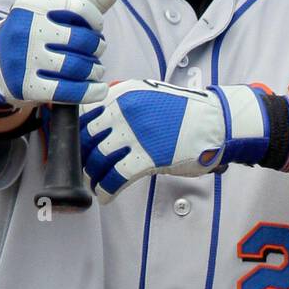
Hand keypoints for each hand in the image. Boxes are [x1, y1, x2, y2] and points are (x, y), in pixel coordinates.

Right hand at [0, 0, 122, 111]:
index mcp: (31, 4)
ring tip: (96, 69)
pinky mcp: (25, 86)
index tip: (96, 28)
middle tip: (97, 51)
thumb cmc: (39, 32)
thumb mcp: (56, 11)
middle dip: (96, 47)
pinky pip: (65, 91)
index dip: (95, 20)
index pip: (78, 7)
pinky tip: (98, 89)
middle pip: (79, 39)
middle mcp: (23, 29)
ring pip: (75, 66)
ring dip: (94, 69)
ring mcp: (22, 59)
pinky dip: (88, 92)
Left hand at [80, 79, 271, 203]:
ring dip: (92, 176)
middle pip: (86, 138)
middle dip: (80, 157)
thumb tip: (94, 116)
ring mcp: (136, 134)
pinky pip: (115, 178)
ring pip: (97, 160)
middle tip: (83, 168)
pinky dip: (106, 189)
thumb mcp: (149, 93)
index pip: (83, 114)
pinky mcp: (147, 158)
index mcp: (123, 93)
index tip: (73, 147)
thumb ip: (122, 101)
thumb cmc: (183, 111)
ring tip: (95, 184)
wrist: (215, 121)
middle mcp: (125, 111)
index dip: (74, 134)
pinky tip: (106, 195)